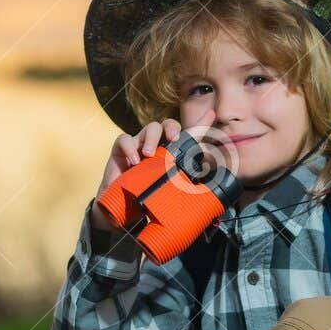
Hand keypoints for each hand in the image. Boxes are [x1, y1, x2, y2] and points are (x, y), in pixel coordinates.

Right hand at [94, 111, 217, 224]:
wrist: (123, 213)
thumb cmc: (147, 200)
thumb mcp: (168, 194)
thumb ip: (183, 191)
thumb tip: (208, 199)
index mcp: (170, 154)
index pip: (186, 136)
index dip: (199, 125)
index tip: (210, 116)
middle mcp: (157, 146)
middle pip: (166, 125)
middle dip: (171, 127)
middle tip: (173, 139)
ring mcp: (139, 146)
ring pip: (149, 128)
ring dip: (151, 138)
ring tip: (149, 155)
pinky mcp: (120, 150)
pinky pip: (124, 139)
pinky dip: (129, 147)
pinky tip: (133, 161)